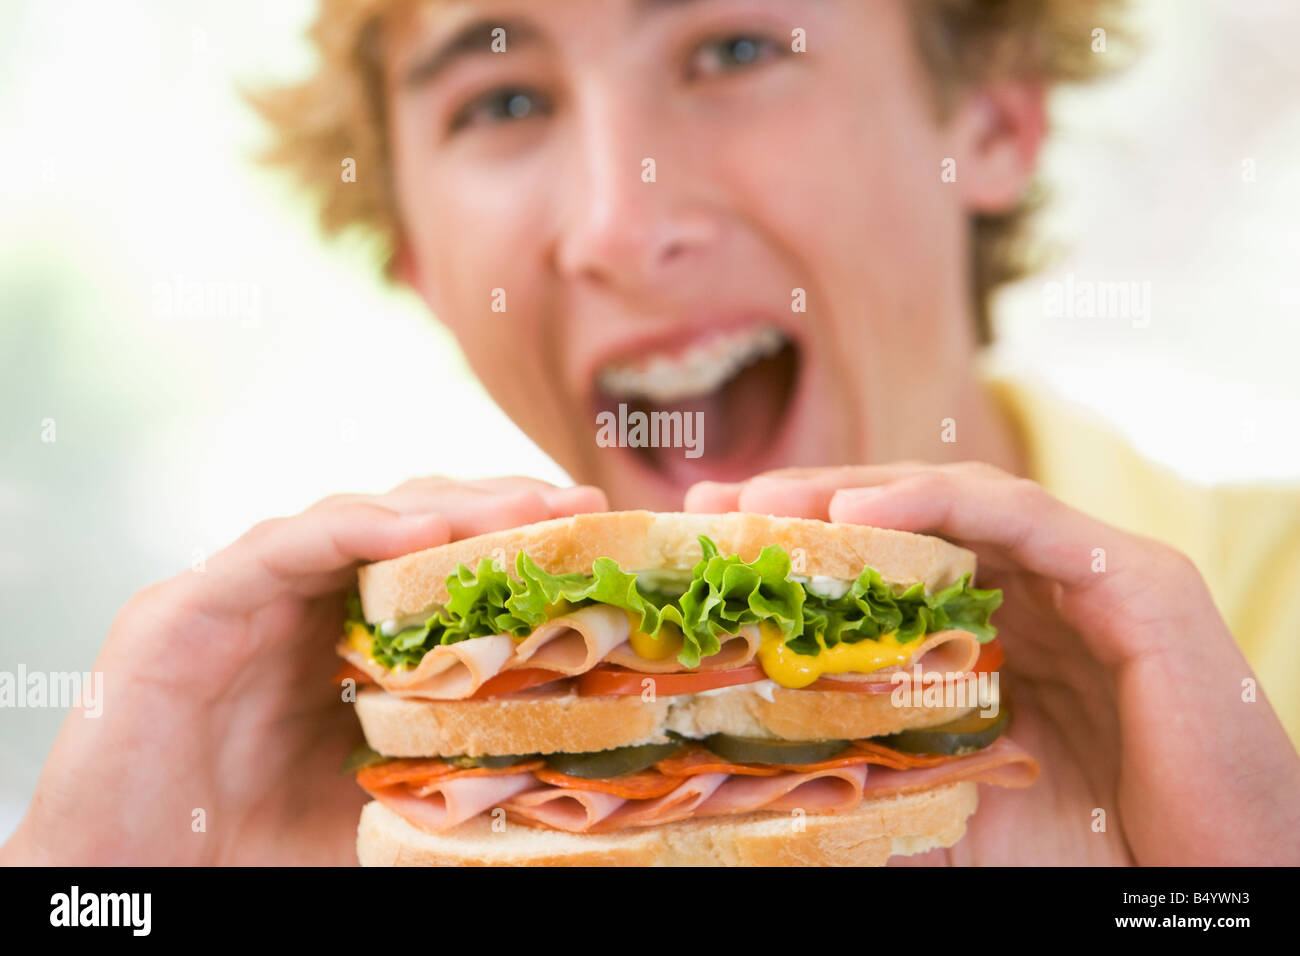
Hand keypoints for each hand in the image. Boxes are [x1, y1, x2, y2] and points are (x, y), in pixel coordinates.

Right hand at [0, 477, 606, 864]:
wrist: (128, 882)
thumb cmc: (248, 845)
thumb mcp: (377, 801)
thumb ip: (443, 769)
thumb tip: (552, 774)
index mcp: (343, 635)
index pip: (441, 563)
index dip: (514, 542)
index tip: (592, 539)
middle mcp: (301, 599)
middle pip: (411, 523)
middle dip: (497, 507)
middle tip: (578, 506)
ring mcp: (245, 592)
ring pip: (357, 519)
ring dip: (445, 507)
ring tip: (522, 510)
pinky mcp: (191, 605)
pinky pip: (283, 547)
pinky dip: (357, 530)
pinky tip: (426, 529)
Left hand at [687, 463, 1299, 864]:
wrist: (1208, 887)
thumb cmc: (1090, 851)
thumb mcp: (951, 805)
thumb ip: (876, 778)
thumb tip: (754, 790)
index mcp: (998, 629)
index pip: (886, 563)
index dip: (801, 547)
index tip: (712, 541)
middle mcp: (1039, 588)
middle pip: (910, 518)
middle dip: (811, 505)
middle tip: (720, 505)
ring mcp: (1088, 573)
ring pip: (956, 501)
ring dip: (855, 490)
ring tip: (770, 504)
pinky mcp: (1134, 578)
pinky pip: (1022, 516)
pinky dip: (936, 500)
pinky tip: (856, 510)